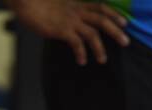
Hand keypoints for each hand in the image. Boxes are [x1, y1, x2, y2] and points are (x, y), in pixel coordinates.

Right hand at [9, 0, 129, 65]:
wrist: (25, 1)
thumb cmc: (38, 5)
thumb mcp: (58, 6)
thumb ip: (68, 14)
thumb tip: (73, 25)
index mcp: (77, 5)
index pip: (101, 8)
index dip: (114, 15)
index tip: (124, 23)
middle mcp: (76, 12)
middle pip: (102, 20)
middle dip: (116, 31)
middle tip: (126, 42)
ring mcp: (70, 20)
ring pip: (92, 34)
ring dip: (100, 48)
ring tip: (103, 60)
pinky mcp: (61, 30)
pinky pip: (76, 43)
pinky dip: (81, 53)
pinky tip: (81, 61)